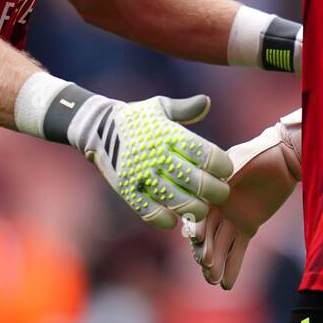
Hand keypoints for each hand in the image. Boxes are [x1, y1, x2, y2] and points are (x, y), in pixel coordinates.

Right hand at [66, 93, 232, 228]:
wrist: (97, 128)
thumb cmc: (137, 119)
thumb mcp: (159, 106)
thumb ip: (185, 109)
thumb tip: (207, 102)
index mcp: (169, 134)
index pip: (207, 155)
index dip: (222, 166)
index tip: (225, 170)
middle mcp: (158, 155)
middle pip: (198, 182)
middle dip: (217, 191)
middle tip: (221, 192)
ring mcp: (142, 175)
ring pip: (179, 201)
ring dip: (197, 209)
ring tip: (201, 208)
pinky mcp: (128, 190)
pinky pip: (151, 213)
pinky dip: (166, 220)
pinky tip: (174, 218)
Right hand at [186, 110, 300, 288]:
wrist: (283, 158)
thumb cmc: (259, 154)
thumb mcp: (240, 161)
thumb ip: (226, 176)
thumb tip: (210, 188)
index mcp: (210, 192)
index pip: (199, 213)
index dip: (196, 226)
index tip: (195, 240)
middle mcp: (217, 208)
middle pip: (207, 234)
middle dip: (205, 250)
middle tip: (206, 265)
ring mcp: (231, 219)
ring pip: (220, 247)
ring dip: (216, 264)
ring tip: (214, 281)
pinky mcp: (248, 228)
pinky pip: (238, 251)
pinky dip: (232, 268)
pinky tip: (226, 285)